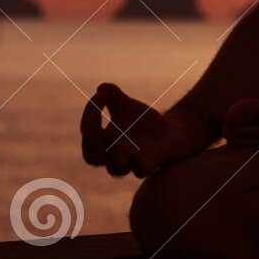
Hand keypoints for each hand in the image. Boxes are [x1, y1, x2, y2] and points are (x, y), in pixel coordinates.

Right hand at [79, 82, 215, 177]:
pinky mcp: (151, 164)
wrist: (171, 130)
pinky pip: (141, 171)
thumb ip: (113, 95)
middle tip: (96, 116)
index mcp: (104, 143)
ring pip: (115, 170)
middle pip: (91, 157)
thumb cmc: (143, 121)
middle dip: (90, 137)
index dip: (88, 115)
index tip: (100, 95)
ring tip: (112, 133)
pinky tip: (137, 150)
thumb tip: (101, 87)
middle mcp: (114, 157)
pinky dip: (138, 163)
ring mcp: (132, 162)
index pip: (87, 135)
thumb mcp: (127, 104)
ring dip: (112, 154)